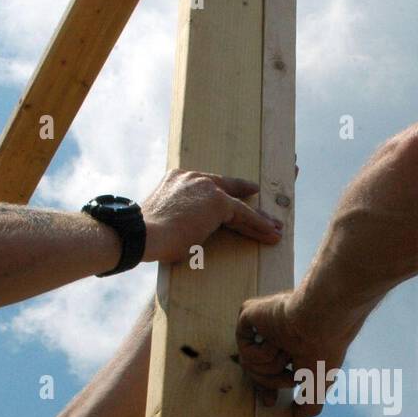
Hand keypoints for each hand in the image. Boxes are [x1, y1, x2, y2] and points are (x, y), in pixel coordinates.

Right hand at [141, 169, 281, 262]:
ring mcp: (205, 187)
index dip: (223, 192)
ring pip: (238, 204)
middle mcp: (192, 178)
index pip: (206, 185)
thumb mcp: (164, 221)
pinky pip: (244, 215)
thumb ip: (177, 219)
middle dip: (246, 195)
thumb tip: (182, 235)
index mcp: (177, 180)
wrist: (142, 234)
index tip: (236, 195)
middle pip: (227, 187)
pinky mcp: (217, 201)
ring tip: (275, 229)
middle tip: (262, 204)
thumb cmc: (148, 238)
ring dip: (258, 219)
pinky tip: (271, 233)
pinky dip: (258, 225)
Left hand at [236, 289, 362, 416]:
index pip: (267, 369)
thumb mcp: (319, 386)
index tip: (269, 403)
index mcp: (288, 346)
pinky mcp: (248, 316)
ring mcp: (260, 325)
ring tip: (288, 357)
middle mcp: (273, 335)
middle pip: (254, 370)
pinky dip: (263, 355)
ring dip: (271, 369)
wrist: (320, 325)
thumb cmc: (324, 350)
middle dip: (265, 384)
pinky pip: (245, 350)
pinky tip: (278, 345)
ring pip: (250, 364)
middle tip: (274, 394)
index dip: (266, 388)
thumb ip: (307, 406)